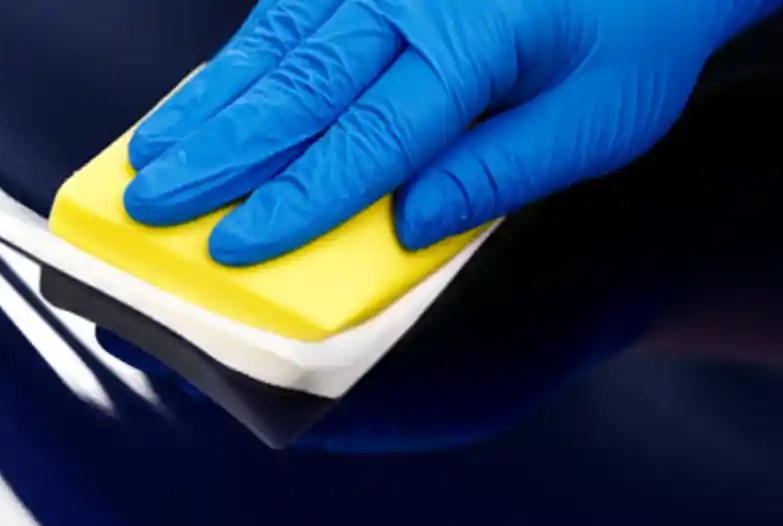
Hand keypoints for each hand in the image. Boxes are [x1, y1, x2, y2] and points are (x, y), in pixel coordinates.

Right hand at [123, 0, 781, 263]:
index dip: (293, 200)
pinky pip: (286, 13)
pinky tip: (202, 98)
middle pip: (296, 89)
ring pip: (275, 46)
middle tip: (150, 204)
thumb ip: (498, 173)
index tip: (234, 246)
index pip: (365, 140)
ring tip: (148, 156)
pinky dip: (236, 62)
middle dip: (215, 155)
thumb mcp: (597, 122)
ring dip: (206, 106)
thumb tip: (406, 222)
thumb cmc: (633, 33)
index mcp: (474, 47)